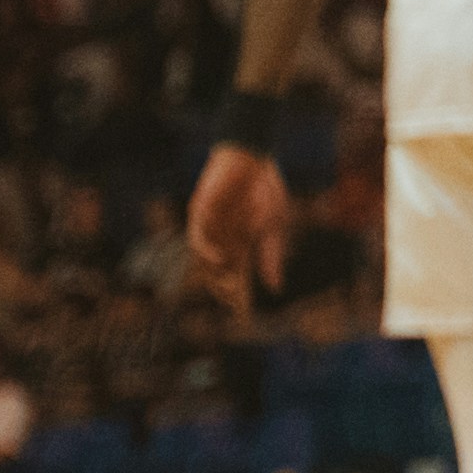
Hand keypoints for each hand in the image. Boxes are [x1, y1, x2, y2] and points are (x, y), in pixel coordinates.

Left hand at [183, 138, 292, 293]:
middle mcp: (222, 240)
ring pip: (206, 261)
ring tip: (227, 289)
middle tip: (235, 305)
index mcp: (241, 244)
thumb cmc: (264, 189)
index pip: (238, 277)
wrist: (252, 157)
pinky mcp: (200, 214)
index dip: (241, 296)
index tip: (245, 315)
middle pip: (220, 274)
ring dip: (214, 276)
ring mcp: (210, 228)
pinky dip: (207, 252)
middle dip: (227, 291)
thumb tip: (274, 288)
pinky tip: (219, 259)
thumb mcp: (274, 226)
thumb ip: (271, 256)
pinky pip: (197, 239)